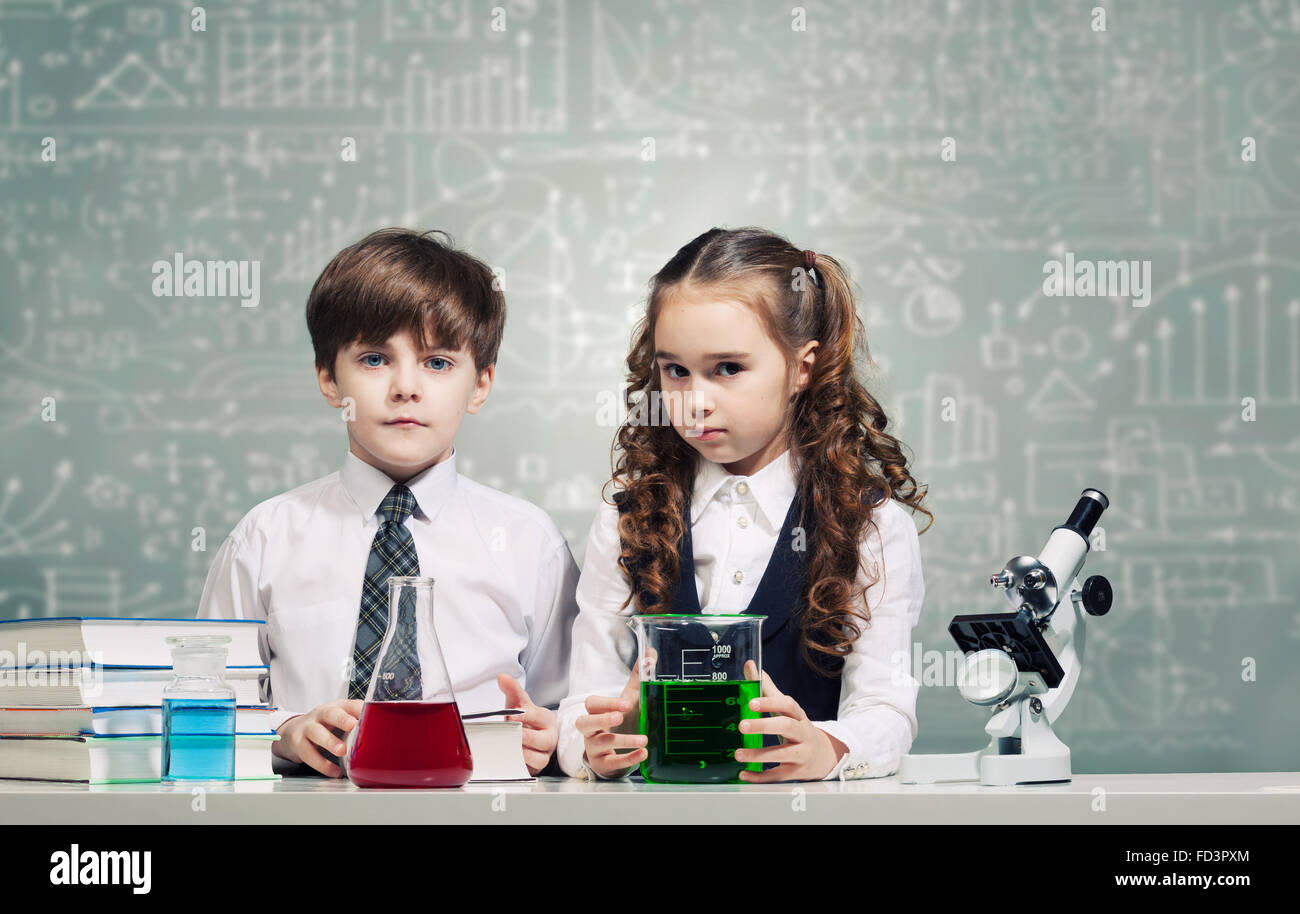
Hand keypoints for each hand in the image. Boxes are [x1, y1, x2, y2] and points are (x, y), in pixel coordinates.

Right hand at [272, 699, 363, 777]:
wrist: (293, 731)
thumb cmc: (325, 726)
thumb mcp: (340, 720)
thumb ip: (358, 724)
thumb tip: (384, 736)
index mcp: (336, 707)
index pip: (349, 704)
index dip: (358, 708)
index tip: (368, 712)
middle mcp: (321, 714)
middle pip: (330, 713)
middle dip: (341, 719)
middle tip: (352, 726)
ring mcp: (307, 727)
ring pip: (316, 732)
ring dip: (329, 741)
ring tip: (341, 751)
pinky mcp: (298, 742)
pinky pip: (308, 753)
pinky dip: (321, 764)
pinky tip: (334, 771)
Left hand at [497, 674, 557, 775]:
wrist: (532, 736)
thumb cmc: (527, 720)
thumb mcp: (520, 703)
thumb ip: (513, 690)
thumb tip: (502, 677)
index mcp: (546, 719)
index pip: (539, 716)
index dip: (526, 716)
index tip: (512, 715)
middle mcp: (549, 737)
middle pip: (545, 740)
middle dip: (529, 737)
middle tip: (515, 733)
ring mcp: (544, 754)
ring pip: (541, 758)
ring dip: (526, 754)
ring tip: (513, 748)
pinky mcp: (536, 767)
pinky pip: (533, 771)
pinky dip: (524, 767)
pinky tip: (513, 761)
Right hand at [575, 648, 654, 778]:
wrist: (615, 751)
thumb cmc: (621, 722)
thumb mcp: (629, 699)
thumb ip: (639, 678)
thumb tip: (650, 653)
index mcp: (595, 712)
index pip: (591, 704)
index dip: (606, 704)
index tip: (626, 704)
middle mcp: (590, 731)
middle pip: (584, 723)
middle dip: (602, 720)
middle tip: (620, 718)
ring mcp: (594, 749)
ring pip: (601, 744)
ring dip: (624, 740)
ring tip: (644, 739)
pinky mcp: (603, 764)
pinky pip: (612, 762)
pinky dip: (628, 758)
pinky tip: (643, 754)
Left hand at [734, 660, 845, 781]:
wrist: (824, 754)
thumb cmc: (798, 727)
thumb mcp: (786, 709)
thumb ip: (767, 689)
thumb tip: (750, 665)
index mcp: (798, 715)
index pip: (788, 705)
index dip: (770, 703)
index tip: (751, 703)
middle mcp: (803, 733)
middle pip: (787, 727)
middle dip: (764, 726)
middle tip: (742, 726)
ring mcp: (802, 753)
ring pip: (783, 754)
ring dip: (759, 754)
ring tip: (738, 754)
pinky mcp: (797, 772)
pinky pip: (778, 775)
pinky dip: (760, 776)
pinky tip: (744, 774)